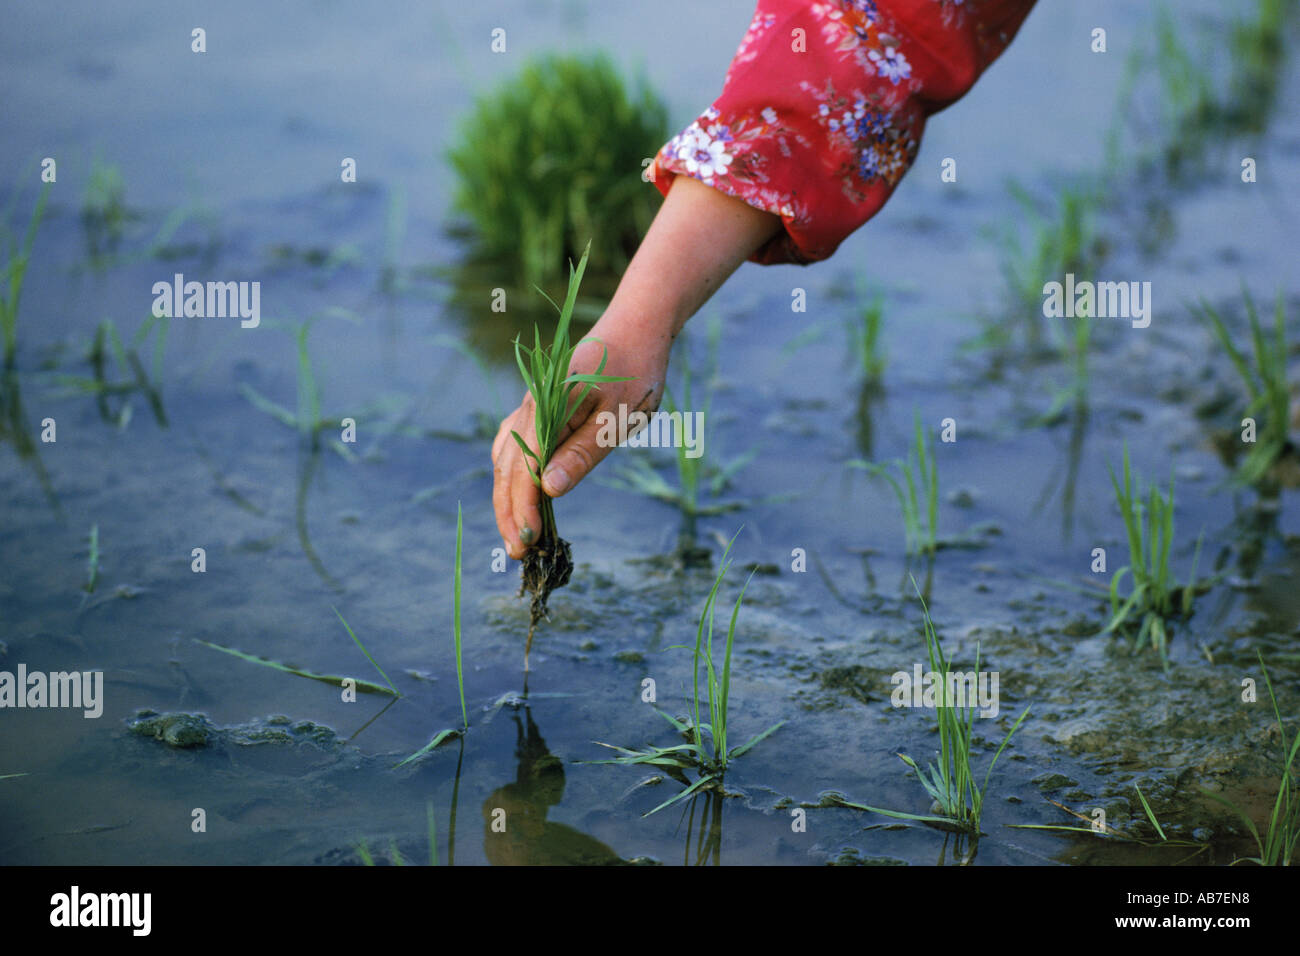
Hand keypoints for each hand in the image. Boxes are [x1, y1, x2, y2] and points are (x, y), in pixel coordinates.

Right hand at [492, 319, 667, 558]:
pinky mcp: (537, 407)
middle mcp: (530, 406)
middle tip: (518, 554)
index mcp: (548, 407)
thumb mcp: (619, 418)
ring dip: (506, 498)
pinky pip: (513, 445)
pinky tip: (515, 496)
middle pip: (507, 468)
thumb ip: (583, 453)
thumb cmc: (636, 373)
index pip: (525, 468)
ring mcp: (530, 406)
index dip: (523, 509)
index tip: (530, 543)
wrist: (636, 327)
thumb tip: (550, 490)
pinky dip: (511, 476)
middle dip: (509, 512)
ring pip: (505, 458)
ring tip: (515, 535)